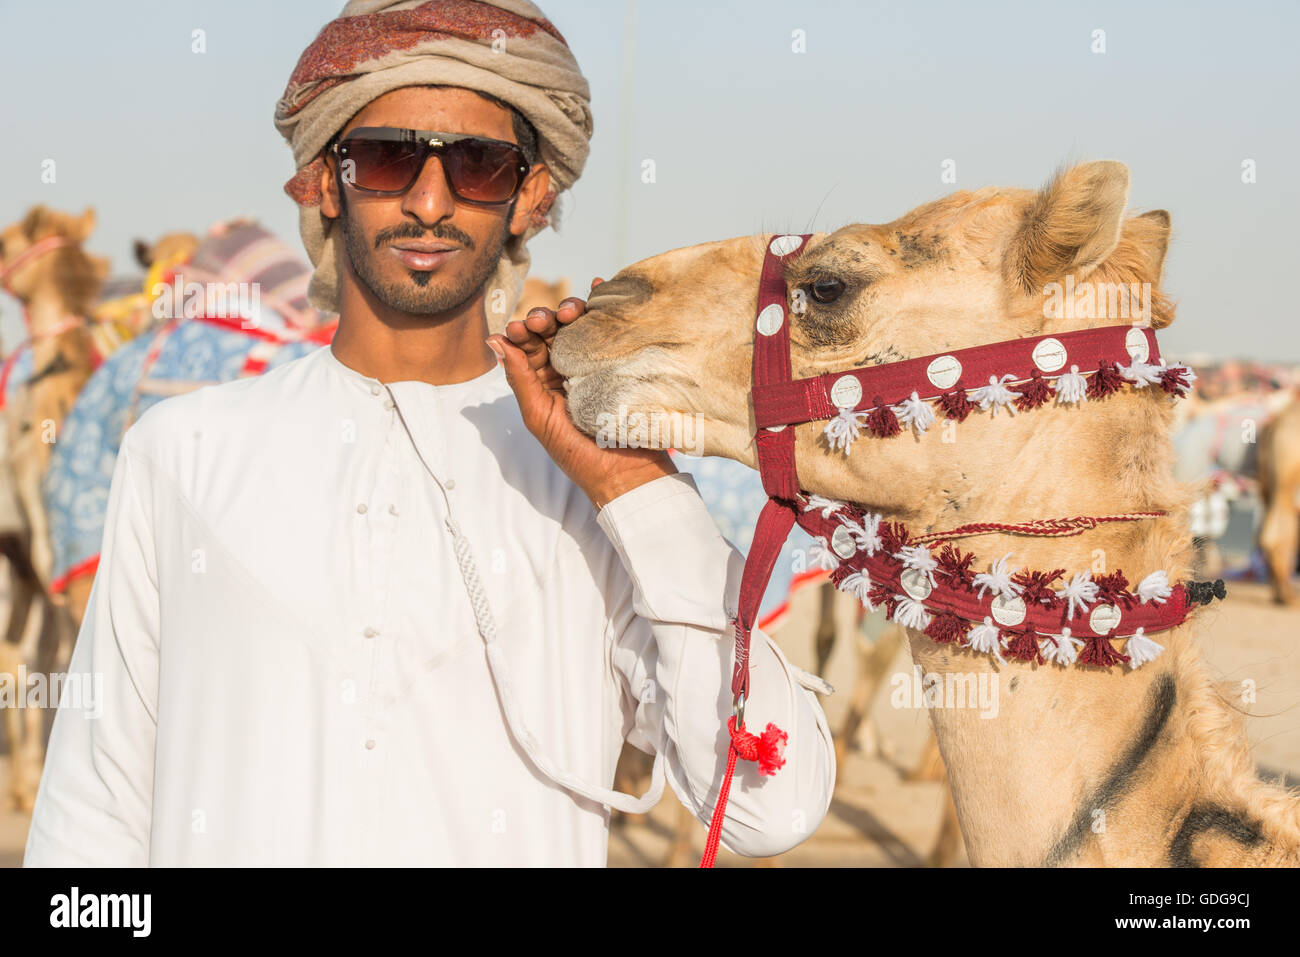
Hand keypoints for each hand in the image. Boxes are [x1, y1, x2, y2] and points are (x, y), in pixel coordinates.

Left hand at [486, 278, 676, 509]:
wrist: (627, 473)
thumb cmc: (578, 453)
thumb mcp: (540, 417)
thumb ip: (519, 378)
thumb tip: (493, 340)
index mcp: (544, 381)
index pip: (529, 346)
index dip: (523, 332)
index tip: (519, 329)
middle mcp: (568, 368)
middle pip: (554, 331)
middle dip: (545, 319)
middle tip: (542, 320)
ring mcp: (596, 362)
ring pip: (580, 326)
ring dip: (571, 311)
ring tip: (569, 311)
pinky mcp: (622, 359)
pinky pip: (612, 328)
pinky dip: (604, 304)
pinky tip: (598, 285)